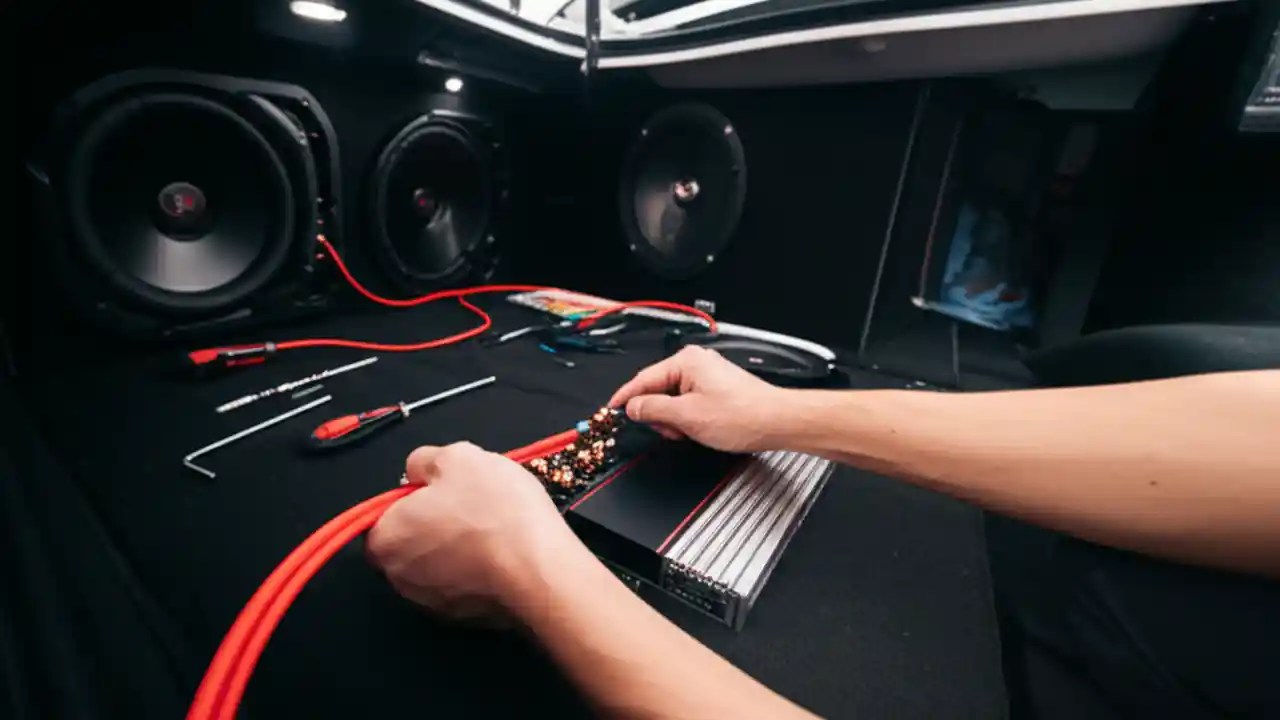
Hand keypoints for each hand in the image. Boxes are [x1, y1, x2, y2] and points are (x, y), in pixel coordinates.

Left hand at [366, 442, 583, 620]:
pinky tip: (504, 556)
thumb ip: (424, 460)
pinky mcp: (464, 620)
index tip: (446, 489)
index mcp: (384, 539)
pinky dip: (476, 573)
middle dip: (433, 526)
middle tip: (472, 506)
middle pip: (408, 543)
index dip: (412, 499)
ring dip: (455, 551)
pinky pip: (463, 587)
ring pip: (437, 567)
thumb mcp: (458, 457)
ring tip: (494, 530)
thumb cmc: (492, 508)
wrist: (540, 571)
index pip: (382, 517)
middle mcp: (398, 578)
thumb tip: (417, 472)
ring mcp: (431, 605)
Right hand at [608, 346, 787, 452]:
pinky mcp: (716, 388)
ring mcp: (707, 374)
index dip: (625, 397)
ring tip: (689, 431)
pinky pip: (688, 401)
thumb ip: (653, 409)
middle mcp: (695, 362)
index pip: (643, 379)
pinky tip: (697, 429)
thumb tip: (633, 406)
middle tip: (668, 431)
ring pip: (673, 398)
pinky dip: (686, 417)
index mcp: (686, 361)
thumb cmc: (742, 416)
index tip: (611, 410)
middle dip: (658, 414)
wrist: (777, 422)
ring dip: (674, 419)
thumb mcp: (687, 417)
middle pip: (657, 389)